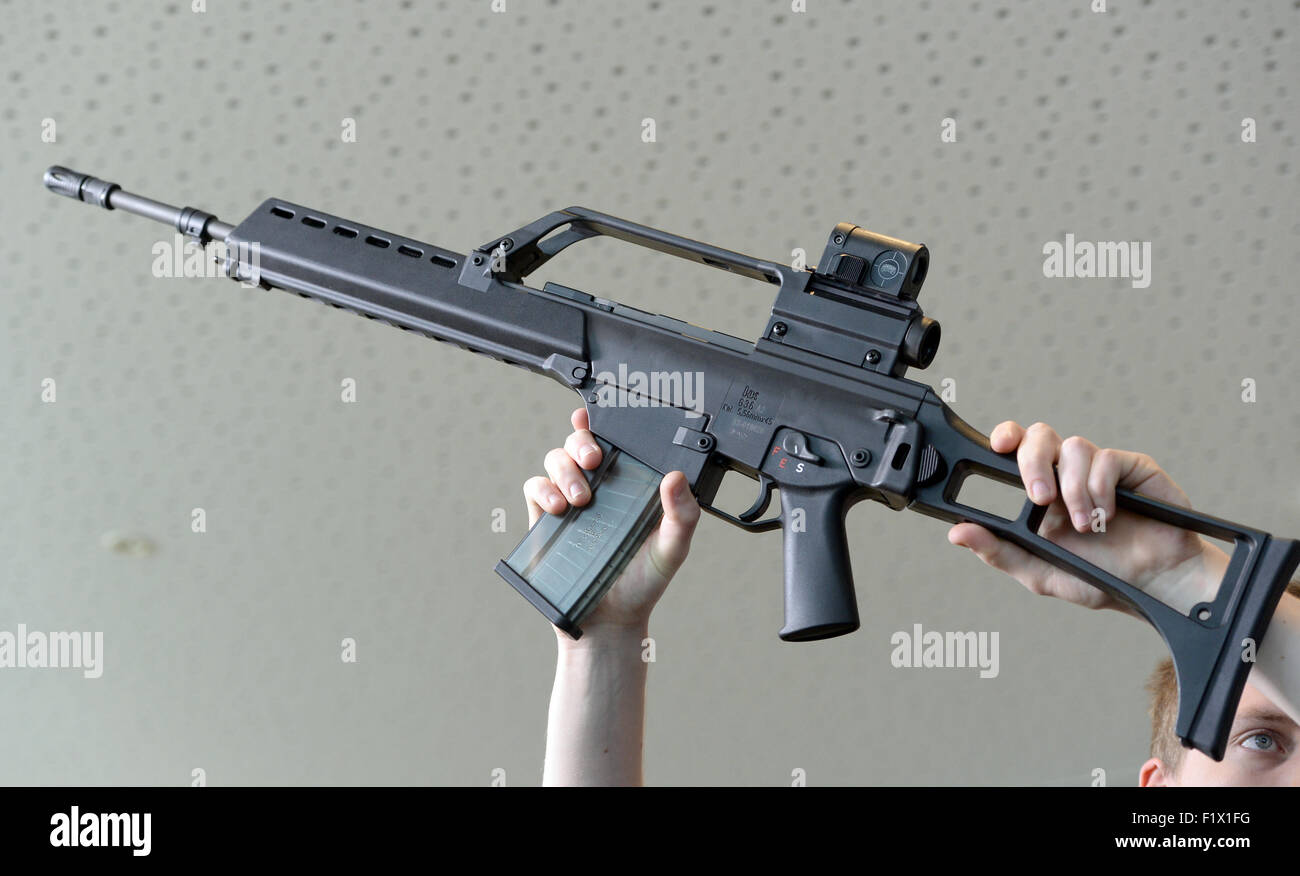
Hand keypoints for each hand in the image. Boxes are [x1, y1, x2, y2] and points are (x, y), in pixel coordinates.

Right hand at [524, 408, 700, 638]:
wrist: (610, 622)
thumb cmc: (644, 582)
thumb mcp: (673, 547)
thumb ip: (682, 514)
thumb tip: (675, 477)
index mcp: (630, 484)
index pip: (616, 441)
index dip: (605, 420)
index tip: (600, 412)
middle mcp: (600, 487)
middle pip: (580, 442)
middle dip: (582, 441)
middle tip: (594, 458)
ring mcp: (570, 500)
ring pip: (555, 459)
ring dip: (565, 468)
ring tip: (580, 498)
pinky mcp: (545, 519)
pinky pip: (535, 487)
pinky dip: (544, 490)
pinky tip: (559, 508)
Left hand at [947, 421, 1225, 615]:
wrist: (1154, 587)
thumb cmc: (1100, 578)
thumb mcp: (1039, 571)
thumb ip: (998, 551)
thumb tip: (956, 532)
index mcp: (1041, 492)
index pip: (1017, 449)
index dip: (1005, 436)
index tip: (999, 445)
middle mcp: (1067, 475)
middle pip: (1040, 436)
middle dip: (1033, 463)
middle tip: (1040, 499)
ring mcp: (1099, 469)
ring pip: (1073, 447)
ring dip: (1074, 490)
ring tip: (1087, 527)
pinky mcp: (1132, 468)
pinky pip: (1107, 460)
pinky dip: (1101, 488)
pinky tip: (1109, 514)